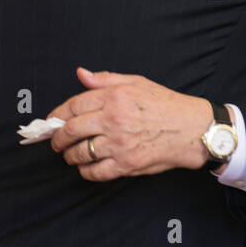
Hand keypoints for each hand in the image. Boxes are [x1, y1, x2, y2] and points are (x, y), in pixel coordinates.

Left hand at [47, 68, 212, 181]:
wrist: (192, 129)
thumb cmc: (166, 105)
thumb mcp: (137, 83)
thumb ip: (106, 80)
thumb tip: (81, 74)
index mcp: (114, 97)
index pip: (73, 106)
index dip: (57, 115)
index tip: (52, 121)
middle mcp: (114, 120)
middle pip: (71, 131)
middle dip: (57, 139)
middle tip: (56, 142)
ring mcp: (119, 144)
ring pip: (80, 153)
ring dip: (70, 156)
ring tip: (71, 155)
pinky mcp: (126, 163)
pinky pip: (95, 172)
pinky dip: (85, 172)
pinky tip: (86, 167)